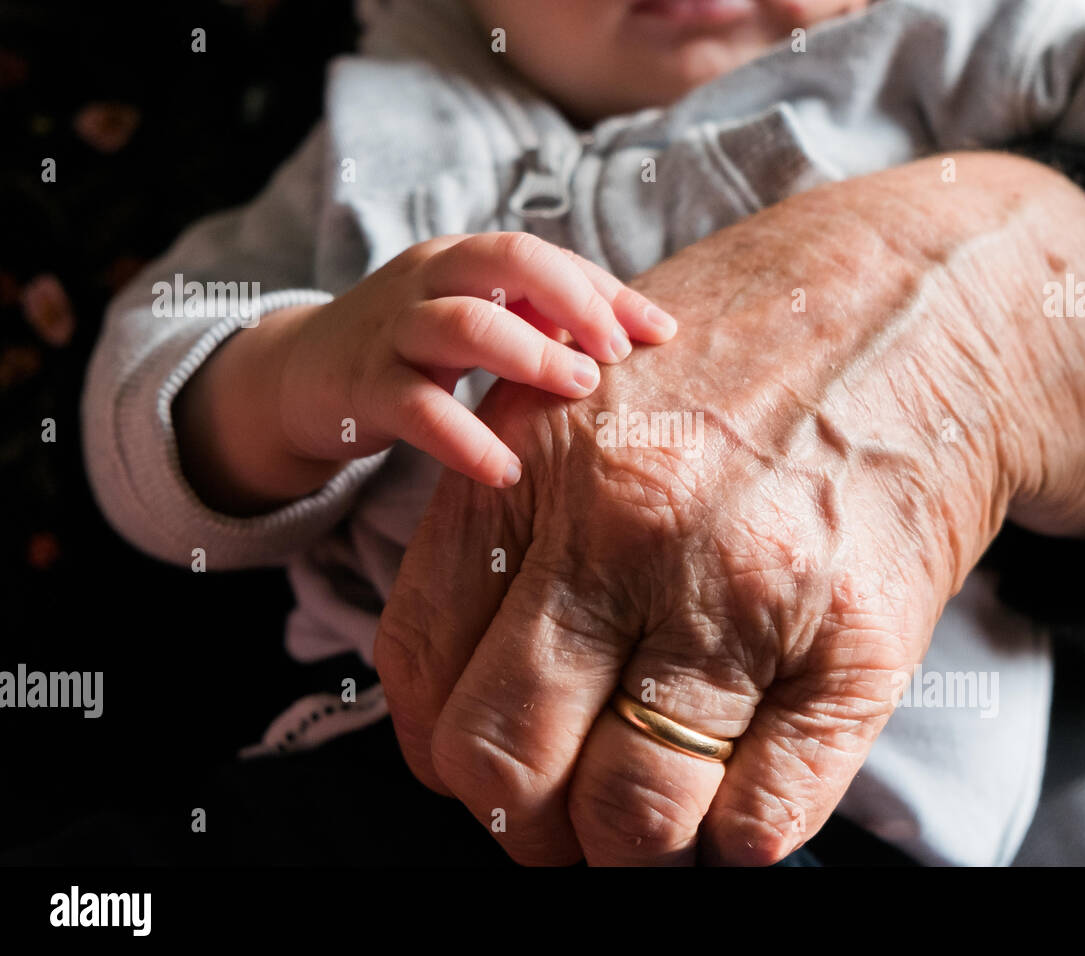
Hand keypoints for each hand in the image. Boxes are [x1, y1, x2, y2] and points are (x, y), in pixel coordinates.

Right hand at [175, 233, 674, 512]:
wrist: (296, 376)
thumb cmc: (409, 351)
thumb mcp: (471, 322)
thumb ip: (535, 323)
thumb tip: (627, 340)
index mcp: (461, 259)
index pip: (544, 256)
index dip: (607, 290)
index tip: (662, 331)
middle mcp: (427, 280)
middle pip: (508, 263)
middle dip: (574, 303)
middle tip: (617, 355)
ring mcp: (391, 330)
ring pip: (465, 324)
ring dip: (531, 354)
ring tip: (579, 392)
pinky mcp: (362, 387)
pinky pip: (419, 410)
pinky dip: (467, 441)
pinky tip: (507, 471)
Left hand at [374, 153, 1084, 863]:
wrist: (922, 307)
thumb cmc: (747, 358)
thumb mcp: (588, 399)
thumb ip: (516, 529)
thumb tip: (474, 692)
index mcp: (535, 469)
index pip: (426, 673)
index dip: (449, 752)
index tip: (489, 766)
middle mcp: (626, 532)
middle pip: (507, 760)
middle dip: (529, 823)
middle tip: (569, 816)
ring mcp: (744, 590)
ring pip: (634, 813)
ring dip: (634, 848)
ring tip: (661, 814)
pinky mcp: (856, 641)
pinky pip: (765, 815)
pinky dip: (741, 838)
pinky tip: (744, 800)